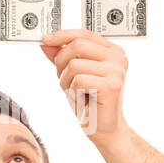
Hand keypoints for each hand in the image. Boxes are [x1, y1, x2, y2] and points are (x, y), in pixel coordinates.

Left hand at [40, 29, 129, 144]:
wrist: (104, 129)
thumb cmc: (89, 102)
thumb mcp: (72, 74)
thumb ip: (62, 56)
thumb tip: (46, 41)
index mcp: (113, 51)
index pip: (84, 33)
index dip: (62, 35)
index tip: (45, 39)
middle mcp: (118, 58)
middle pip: (77, 45)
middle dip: (61, 61)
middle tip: (62, 78)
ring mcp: (117, 71)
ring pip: (74, 64)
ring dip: (66, 81)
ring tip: (75, 93)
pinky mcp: (111, 85)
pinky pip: (78, 80)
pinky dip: (73, 92)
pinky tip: (82, 101)